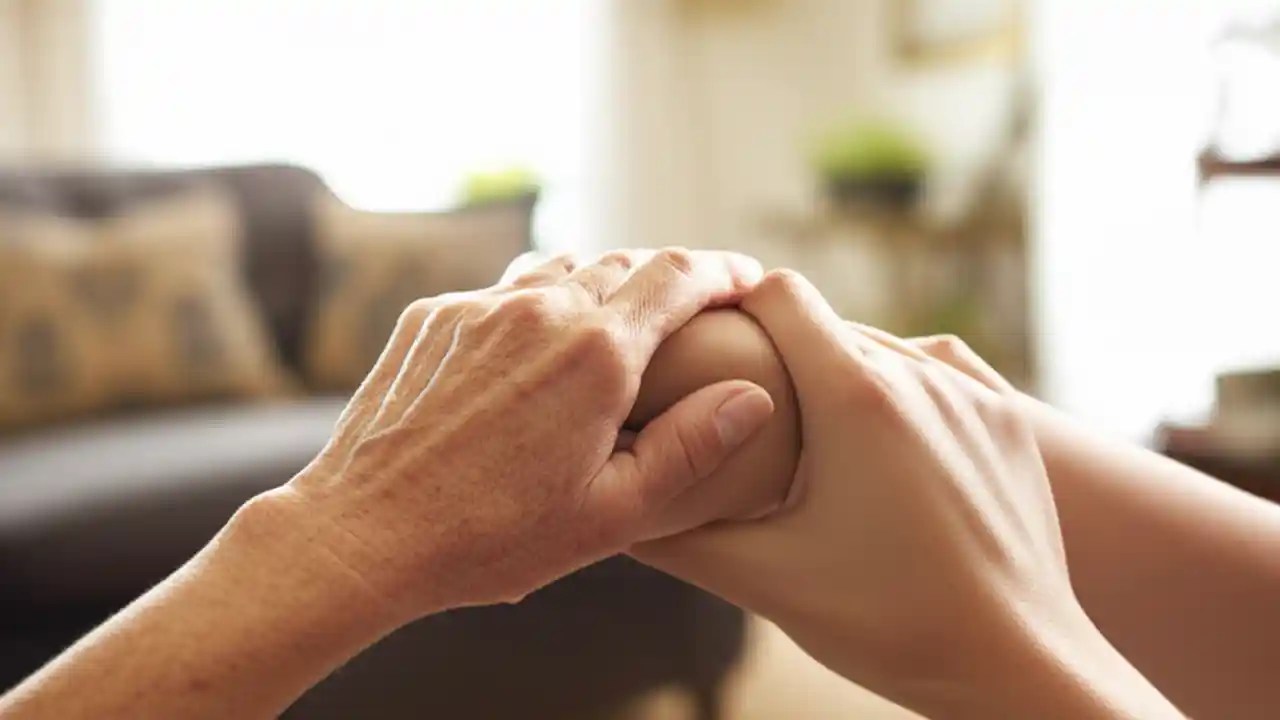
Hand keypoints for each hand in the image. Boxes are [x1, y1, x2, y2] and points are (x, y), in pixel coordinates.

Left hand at [270, 248, 773, 622]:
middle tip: (692, 311)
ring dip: (603, 285)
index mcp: (598, 355)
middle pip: (627, 262)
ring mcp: (480, 307)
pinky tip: (536, 348)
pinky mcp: (433, 316)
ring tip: (618, 325)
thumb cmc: (492, 539)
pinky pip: (504, 291)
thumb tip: (752, 398)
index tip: (748, 281)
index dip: (724, 272)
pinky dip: (537, 305)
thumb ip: (690, 448)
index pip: (681, 277)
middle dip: (669, 278)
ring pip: (564, 268)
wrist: (364, 534)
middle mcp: (541, 310)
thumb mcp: (612, 514)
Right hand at [633, 271, 1181, 718]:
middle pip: (829, 322)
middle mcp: (919, 374)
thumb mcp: (766, 580)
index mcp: (854, 397)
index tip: (710, 340)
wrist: (1017, 664)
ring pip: (886, 345)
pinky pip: (942, 370)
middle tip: (750, 404)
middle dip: (784, 349)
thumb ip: (679, 536)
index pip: (781, 293)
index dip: (736, 306)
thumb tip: (609, 512)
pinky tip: (888, 432)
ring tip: (818, 431)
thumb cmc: (888, 625)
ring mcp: (972, 393)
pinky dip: (905, 385)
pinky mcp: (1007, 420)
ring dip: (845, 370)